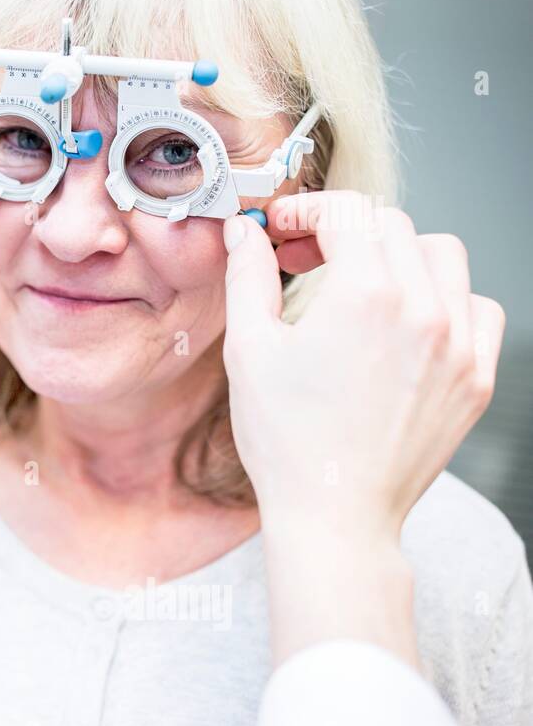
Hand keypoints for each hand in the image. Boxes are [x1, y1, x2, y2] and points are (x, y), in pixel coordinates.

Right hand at [220, 191, 505, 661]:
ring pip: (442, 256)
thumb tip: (246, 232)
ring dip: (398, 257)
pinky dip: (445, 300)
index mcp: (365, 294)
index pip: (347, 211)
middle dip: (345, 231)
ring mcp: (458, 343)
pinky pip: (479, 308)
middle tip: (306, 259)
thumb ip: (248, 277)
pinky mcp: (474, 378)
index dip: (305, 210)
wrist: (334, 515)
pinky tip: (407, 324)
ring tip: (360, 287)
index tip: (282, 230)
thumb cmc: (286, 441)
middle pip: (393, 226)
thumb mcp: (250, 350)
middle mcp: (423, 309)